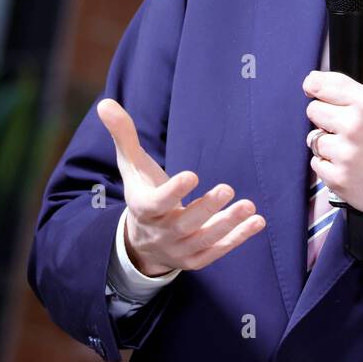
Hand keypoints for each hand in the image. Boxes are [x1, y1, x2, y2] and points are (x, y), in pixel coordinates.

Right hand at [97, 98, 264, 276]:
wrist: (142, 243)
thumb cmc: (142, 192)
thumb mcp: (131, 165)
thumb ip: (123, 135)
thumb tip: (105, 103)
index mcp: (144, 208)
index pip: (156, 203)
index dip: (173, 192)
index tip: (192, 175)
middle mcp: (160, 232)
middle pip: (183, 223)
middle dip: (206, 208)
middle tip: (228, 188)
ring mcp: (179, 249)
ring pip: (203, 239)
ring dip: (227, 224)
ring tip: (249, 206)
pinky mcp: (196, 259)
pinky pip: (217, 251)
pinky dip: (238, 238)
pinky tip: (257, 222)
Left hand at [302, 70, 362, 215]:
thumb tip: (332, 86)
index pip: (322, 85)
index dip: (313, 85)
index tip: (311, 88)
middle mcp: (354, 125)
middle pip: (313, 111)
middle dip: (324, 117)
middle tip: (342, 127)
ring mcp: (345, 153)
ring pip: (314, 139)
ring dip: (327, 144)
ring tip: (351, 150)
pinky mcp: (339, 178)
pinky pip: (317, 164)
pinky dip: (329, 165)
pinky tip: (350, 166)